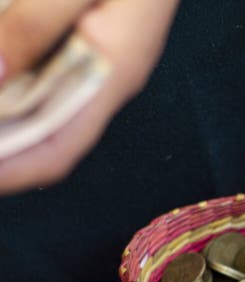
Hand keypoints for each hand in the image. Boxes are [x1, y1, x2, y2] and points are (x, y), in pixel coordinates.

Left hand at [0, 0, 179, 194]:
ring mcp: (94, 60)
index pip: (56, 149)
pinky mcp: (82, 40)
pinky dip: (10, 87)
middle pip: (41, 138)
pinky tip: (2, 74)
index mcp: (111, 74)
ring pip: (35, 109)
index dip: (5, 172)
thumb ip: (35, 24)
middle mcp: (102, 79)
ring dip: (4, 123)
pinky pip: (39, 78)